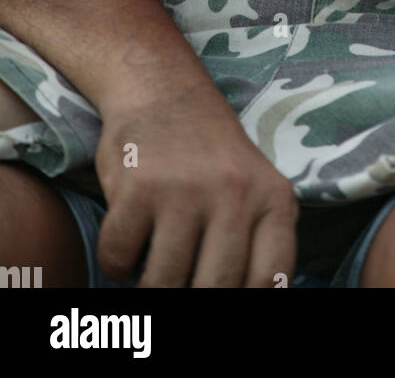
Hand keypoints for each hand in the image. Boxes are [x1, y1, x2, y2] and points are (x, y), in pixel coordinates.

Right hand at [95, 81, 297, 287]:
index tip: (220, 298)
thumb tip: (247, 298)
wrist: (164, 90)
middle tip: (178, 287)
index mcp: (274, 200)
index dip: (242, 305)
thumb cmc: (210, 156)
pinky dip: (117, 262)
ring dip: (149, 288)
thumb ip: (257, 243)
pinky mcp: (139, 187)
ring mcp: (186, 190)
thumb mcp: (255, 189)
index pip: (269, 282)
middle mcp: (237, 194)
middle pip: (214, 290)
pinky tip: (128, 240)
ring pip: (163, 283)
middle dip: (190, 300)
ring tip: (150, 270)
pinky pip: (119, 258)